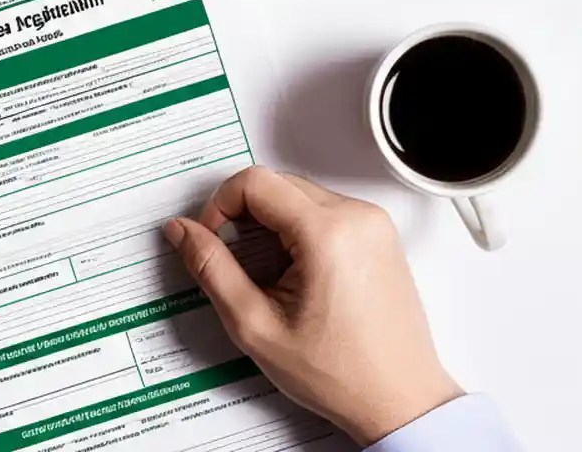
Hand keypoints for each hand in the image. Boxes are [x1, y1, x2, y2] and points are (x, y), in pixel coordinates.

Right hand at [162, 167, 461, 445]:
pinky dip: (299, 231)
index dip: (219, 206)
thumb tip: (182, 231)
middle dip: (244, 214)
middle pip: (276, 183)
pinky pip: (325, 211)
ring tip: (270, 276)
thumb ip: (211, 269)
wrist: (399, 399)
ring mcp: (374, 224)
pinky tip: (296, 275)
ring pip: (299, 195)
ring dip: (271, 223)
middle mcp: (357, 217)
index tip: (212, 239)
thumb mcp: (256, 325)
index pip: (254, 182)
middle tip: (236, 261)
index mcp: (328, 233)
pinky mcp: (380, 235)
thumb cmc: (339, 374)